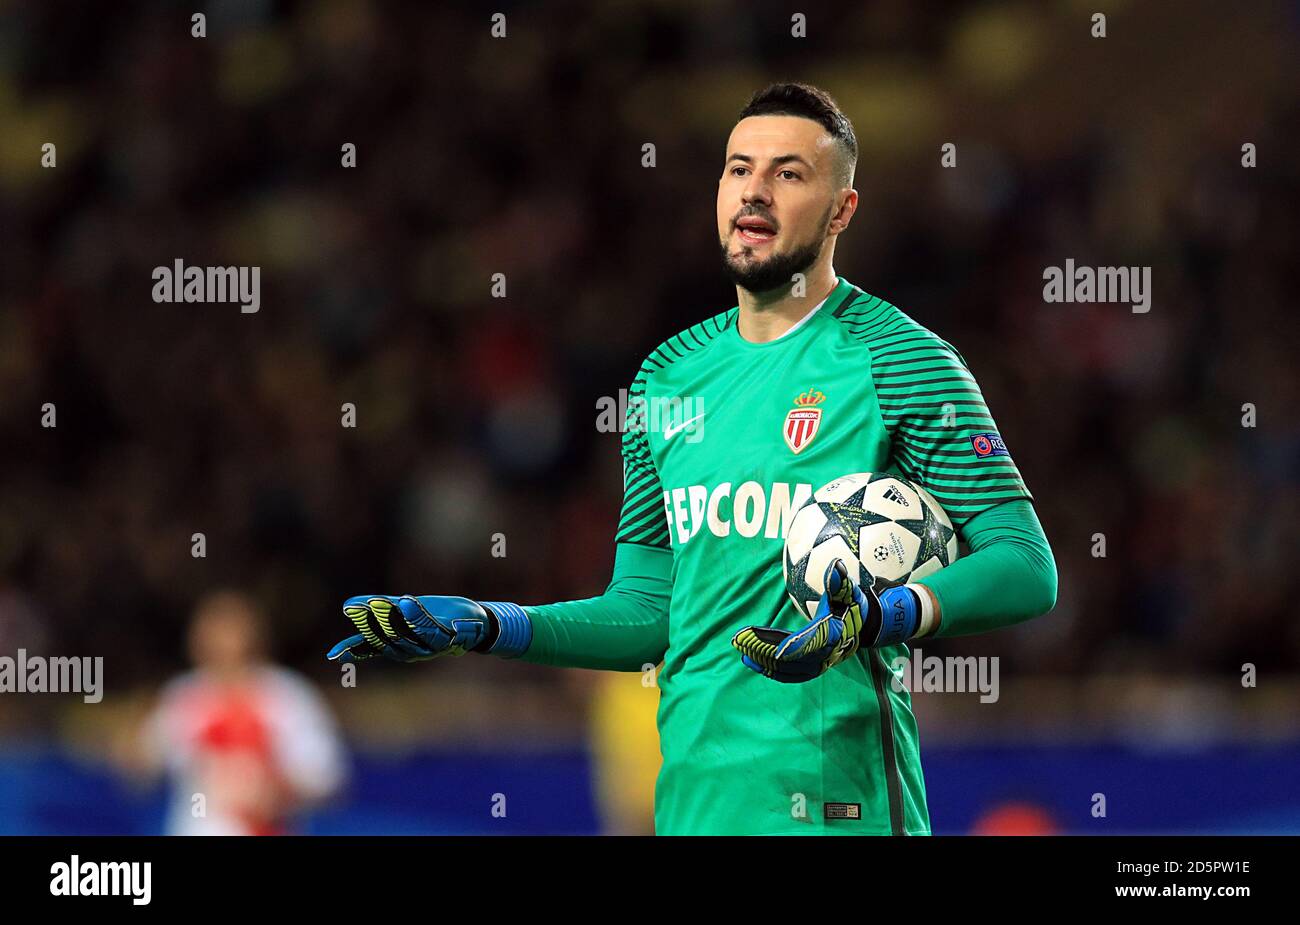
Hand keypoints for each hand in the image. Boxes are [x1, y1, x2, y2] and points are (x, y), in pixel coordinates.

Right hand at [326, 595, 493, 663]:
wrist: (472, 623)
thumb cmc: (435, 618)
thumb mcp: (404, 613)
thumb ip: (378, 610)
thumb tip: (347, 606)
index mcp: (399, 646)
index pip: (372, 648)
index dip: (354, 650)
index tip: (333, 654)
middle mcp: (413, 650)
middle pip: (388, 640)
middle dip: (372, 625)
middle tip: (358, 610)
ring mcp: (430, 645)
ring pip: (407, 634)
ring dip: (392, 619)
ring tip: (378, 602)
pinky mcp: (447, 635)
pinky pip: (430, 626)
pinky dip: (417, 614)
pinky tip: (406, 600)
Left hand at [732, 559, 916, 682]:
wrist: (862, 626)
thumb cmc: (851, 605)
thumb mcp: (849, 592)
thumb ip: (840, 582)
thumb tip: (836, 566)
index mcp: (832, 636)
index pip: (812, 643)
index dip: (795, 646)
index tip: (775, 647)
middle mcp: (825, 654)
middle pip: (793, 658)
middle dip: (765, 650)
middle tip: (740, 640)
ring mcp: (818, 664)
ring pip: (788, 668)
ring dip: (763, 660)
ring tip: (741, 650)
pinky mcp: (811, 668)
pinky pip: (788, 674)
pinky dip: (770, 670)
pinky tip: (751, 659)